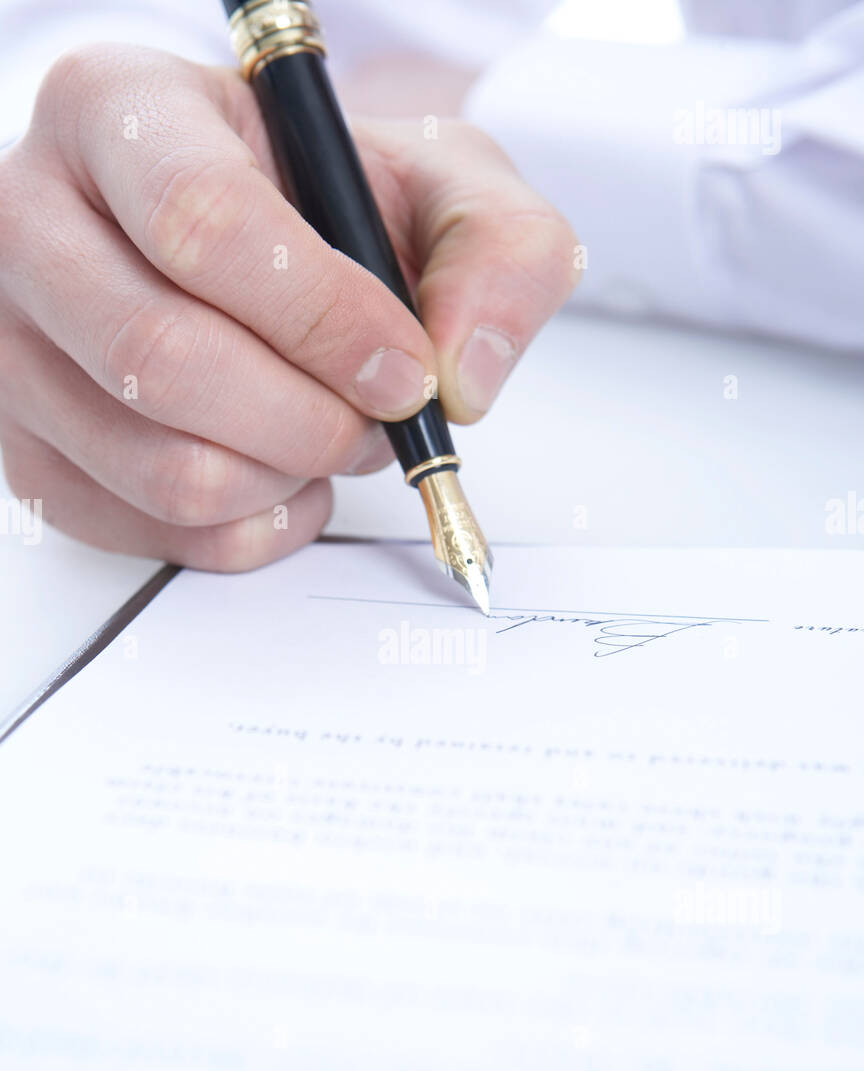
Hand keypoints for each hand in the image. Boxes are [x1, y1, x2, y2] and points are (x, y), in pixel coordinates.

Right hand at [0, 45, 576, 569]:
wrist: (262, 245)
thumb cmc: (329, 205)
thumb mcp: (443, 181)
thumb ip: (500, 251)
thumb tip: (463, 377)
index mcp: (118, 111)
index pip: (201, 225)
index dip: (323, 320)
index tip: (406, 370)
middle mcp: (32, 222)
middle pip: (160, 363)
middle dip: (310, 421)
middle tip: (378, 421)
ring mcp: (16, 347)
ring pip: (159, 468)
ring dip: (286, 481)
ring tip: (332, 437)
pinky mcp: (30, 449)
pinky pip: (150, 532)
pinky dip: (252, 530)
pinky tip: (285, 479)